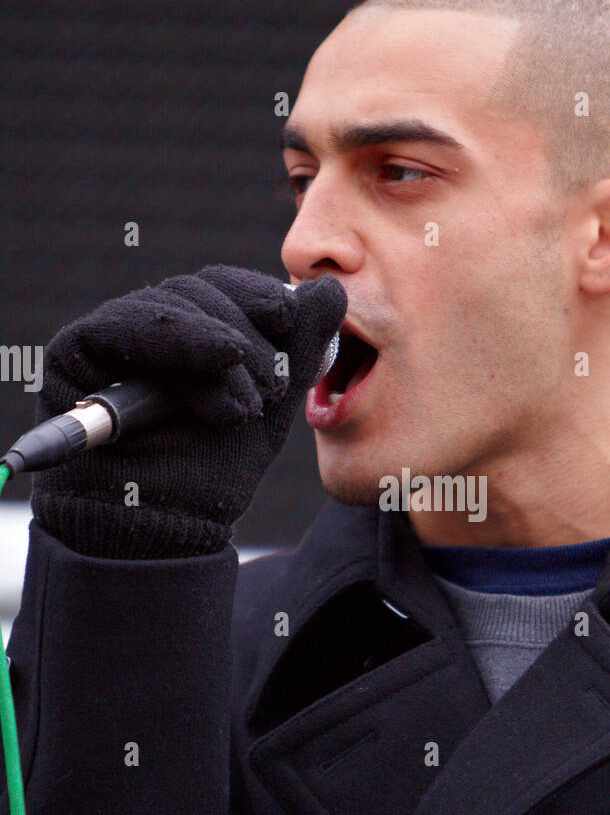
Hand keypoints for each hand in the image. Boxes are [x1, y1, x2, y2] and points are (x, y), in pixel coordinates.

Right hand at [29, 265, 345, 557]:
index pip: (224, 287)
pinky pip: (124, 326)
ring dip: (219, 349)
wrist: (165, 527)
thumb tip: (331, 289)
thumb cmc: (210, 471)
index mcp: (192, 335)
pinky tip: (219, 356)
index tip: (289, 318)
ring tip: (239, 408)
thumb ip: (300, 348)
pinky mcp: (73, 354)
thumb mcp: (270, 406)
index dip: (259, 295)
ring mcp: (109, 340)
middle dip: (245, 337)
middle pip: (200, 291)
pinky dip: (178, 338)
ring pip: (170, 306)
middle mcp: (149, 332)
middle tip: (266, 394)